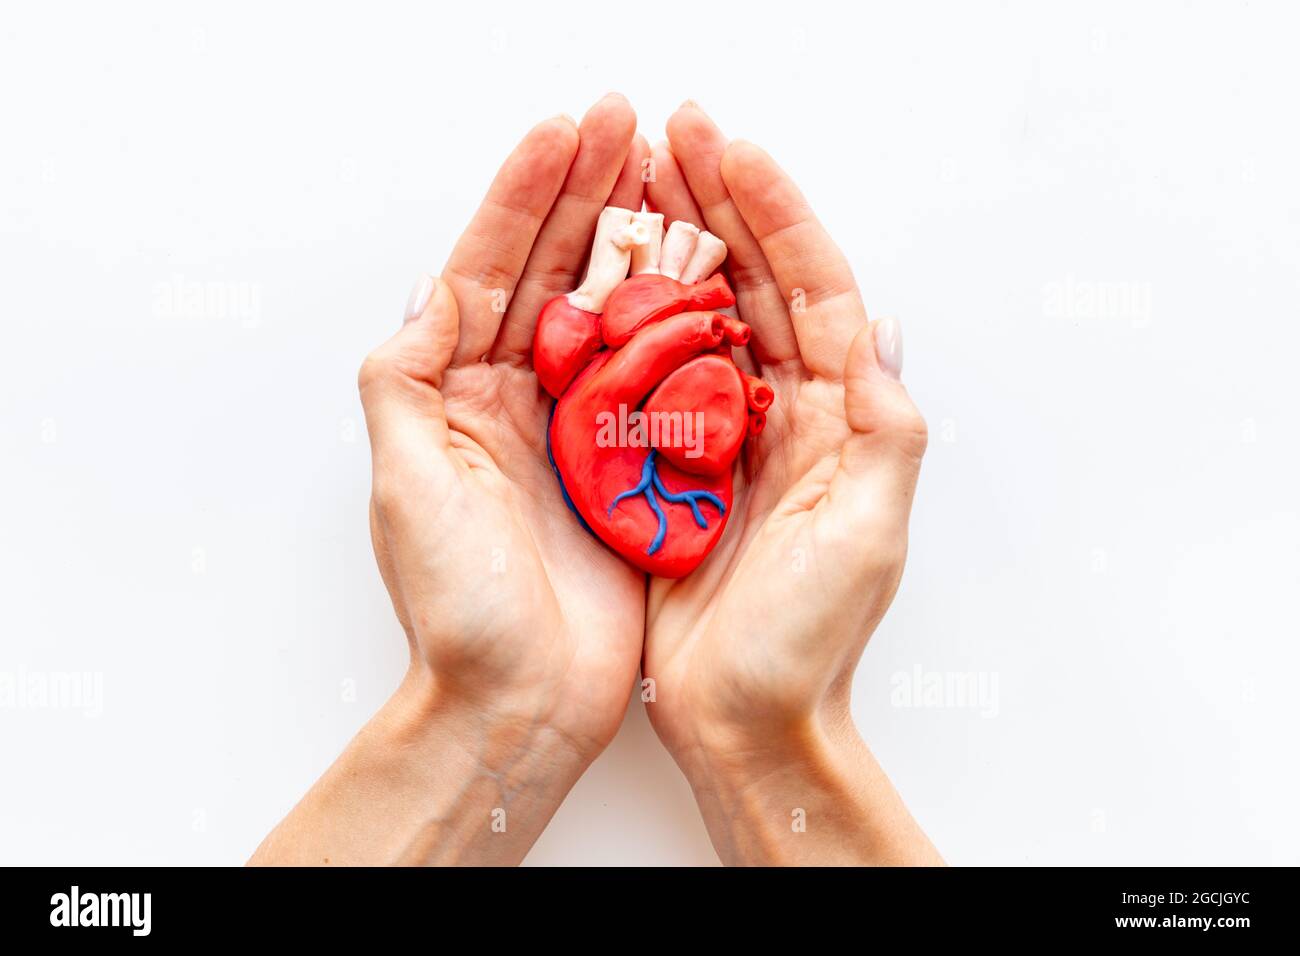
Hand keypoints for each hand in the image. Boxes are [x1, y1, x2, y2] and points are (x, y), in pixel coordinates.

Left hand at [252, 95, 649, 864]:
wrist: (519, 702)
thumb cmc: (455, 608)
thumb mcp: (405, 486)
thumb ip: (403, 382)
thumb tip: (428, 293)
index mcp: (458, 392)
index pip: (490, 269)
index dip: (525, 195)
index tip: (566, 131)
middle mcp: (517, 399)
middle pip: (553, 271)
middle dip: (586, 192)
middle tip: (628, 122)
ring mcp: (578, 428)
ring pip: (611, 309)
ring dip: (635, 237)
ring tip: (668, 169)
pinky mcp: (631, 466)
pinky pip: (660, 374)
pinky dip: (680, 319)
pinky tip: (707, 269)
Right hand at [641, 104, 941, 864]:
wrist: (745, 719)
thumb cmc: (804, 642)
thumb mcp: (867, 535)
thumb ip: (883, 431)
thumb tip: (877, 332)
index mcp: (840, 416)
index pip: (814, 288)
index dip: (776, 212)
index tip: (731, 149)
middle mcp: (788, 413)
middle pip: (757, 283)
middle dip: (719, 203)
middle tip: (674, 135)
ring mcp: (727, 435)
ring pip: (702, 314)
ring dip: (673, 243)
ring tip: (636, 179)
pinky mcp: (674, 466)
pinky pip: (653, 371)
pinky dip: (632, 318)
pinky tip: (603, 277)